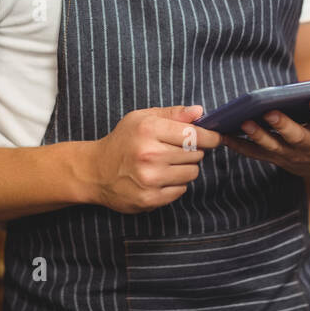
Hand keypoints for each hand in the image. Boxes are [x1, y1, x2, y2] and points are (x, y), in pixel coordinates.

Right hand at [83, 105, 221, 213]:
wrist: (95, 171)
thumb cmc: (122, 141)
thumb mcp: (142, 118)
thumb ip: (173, 114)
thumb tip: (200, 111)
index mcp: (149, 129)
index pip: (193, 134)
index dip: (209, 137)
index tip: (214, 138)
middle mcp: (149, 154)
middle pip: (195, 154)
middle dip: (192, 151)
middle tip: (176, 150)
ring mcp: (150, 178)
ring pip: (191, 173)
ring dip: (185, 168)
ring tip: (167, 164)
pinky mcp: (150, 198)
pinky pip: (181, 190)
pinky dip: (175, 184)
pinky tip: (160, 177)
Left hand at [220, 93, 309, 183]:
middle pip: (297, 139)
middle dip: (284, 126)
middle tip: (270, 112)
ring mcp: (292, 157)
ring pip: (274, 147)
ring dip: (258, 136)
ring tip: (245, 121)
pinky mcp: (276, 158)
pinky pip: (256, 153)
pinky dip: (240, 145)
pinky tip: (225, 134)